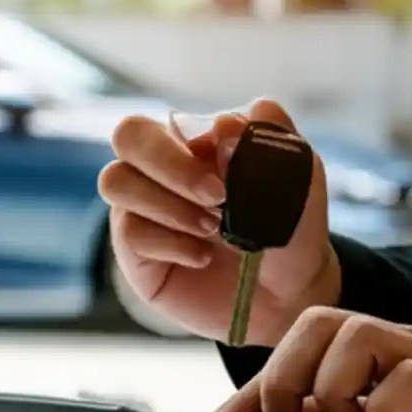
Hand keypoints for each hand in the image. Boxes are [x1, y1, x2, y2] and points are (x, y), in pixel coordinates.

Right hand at [99, 99, 339, 345]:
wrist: (286, 292)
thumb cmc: (286, 227)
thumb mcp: (295, 177)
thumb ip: (267, 137)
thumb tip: (224, 122)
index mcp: (193, 139)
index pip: (165, 119)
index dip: (190, 146)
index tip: (229, 179)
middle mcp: (158, 168)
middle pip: (127, 136)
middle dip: (169, 164)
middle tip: (217, 198)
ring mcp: (140, 208)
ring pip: (116, 181)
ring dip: (170, 206)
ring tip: (214, 229)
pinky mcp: (134, 251)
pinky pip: (129, 232)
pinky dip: (172, 243)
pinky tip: (203, 256)